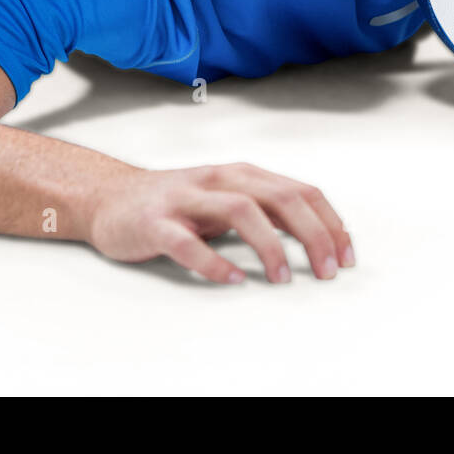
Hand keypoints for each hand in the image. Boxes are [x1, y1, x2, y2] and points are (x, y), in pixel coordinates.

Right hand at [86, 162, 354, 284]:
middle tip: (328, 270)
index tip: (346, 255)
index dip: (329, 222)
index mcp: (242, 175)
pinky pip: (186, 241)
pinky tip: (231, 279)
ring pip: (240, 210)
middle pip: (280, 198)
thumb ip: (267, 210)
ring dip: (269, 245)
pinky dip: (212, 262)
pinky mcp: (155, 222)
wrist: (108, 198)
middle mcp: (219, 180)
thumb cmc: (175, 203)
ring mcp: (186, 198)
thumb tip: (319, 236)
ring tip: (283, 277)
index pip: (300, 191)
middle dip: (312, 234)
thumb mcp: (228, 199)